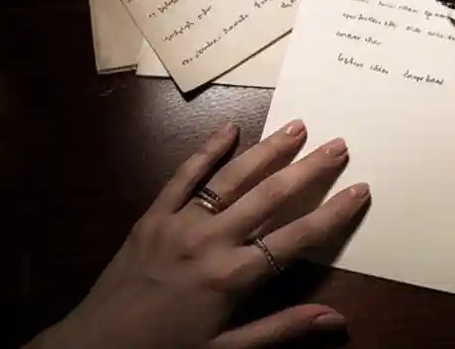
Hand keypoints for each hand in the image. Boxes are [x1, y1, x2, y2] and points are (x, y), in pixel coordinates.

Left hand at [28, 121, 369, 348]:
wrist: (95, 346)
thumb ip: (281, 330)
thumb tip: (337, 320)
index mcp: (232, 278)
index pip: (296, 239)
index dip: (332, 214)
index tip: (360, 189)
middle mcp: (210, 241)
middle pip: (269, 196)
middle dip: (308, 169)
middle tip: (338, 143)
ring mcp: (179, 223)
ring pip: (231, 178)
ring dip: (266, 151)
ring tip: (297, 127)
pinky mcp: (152, 215)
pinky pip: (183, 176)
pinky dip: (207, 151)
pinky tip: (230, 131)